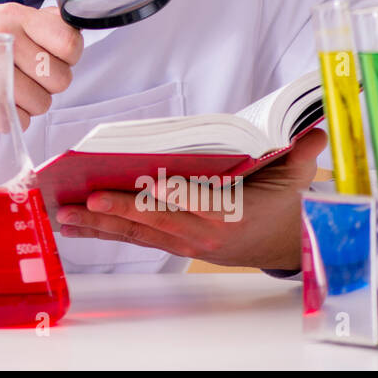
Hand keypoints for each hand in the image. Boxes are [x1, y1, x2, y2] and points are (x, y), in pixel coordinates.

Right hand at [0, 3, 82, 158]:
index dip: (66, 57)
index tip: (51, 60)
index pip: (69, 40)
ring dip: (26, 105)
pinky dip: (7, 120)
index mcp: (10, 16)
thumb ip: (34, 24)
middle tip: (17, 79)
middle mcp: (3, 38)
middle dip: (44, 86)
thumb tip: (68, 24)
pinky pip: (22, 121)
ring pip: (43, 103)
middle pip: (60, 77)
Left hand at [54, 128, 327, 270]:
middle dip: (114, 210)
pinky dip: (102, 231)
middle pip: (151, 220)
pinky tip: (74, 225)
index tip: (137, 186)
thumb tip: (314, 130)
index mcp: (227, 214)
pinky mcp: (172, 244)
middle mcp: (199, 232)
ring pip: (134, 232)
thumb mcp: (297, 180)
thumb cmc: (285, 208)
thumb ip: (300, 154)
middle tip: (82, 201)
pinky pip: (132, 237)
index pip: (191, 202)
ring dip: (96, 225)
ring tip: (62, 215)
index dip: (163, 196)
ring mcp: (183, 241)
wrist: (288, 246)